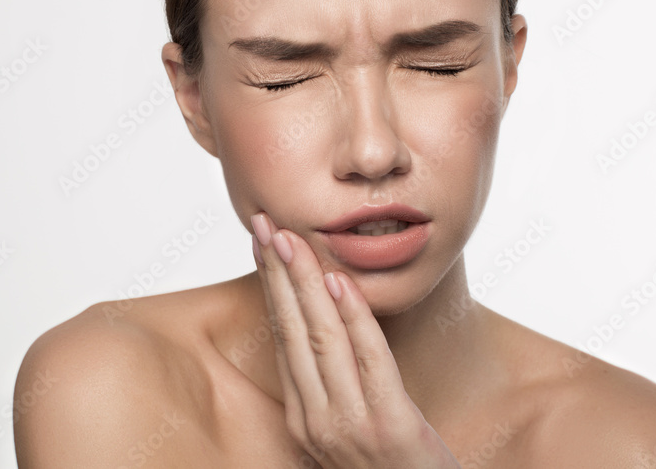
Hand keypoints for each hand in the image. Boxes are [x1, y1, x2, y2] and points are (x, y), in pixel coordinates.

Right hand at [250, 211, 459, 467]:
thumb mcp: (352, 432)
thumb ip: (335, 388)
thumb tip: (329, 325)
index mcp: (304, 418)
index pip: (282, 338)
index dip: (271, 286)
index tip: (264, 243)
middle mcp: (317, 421)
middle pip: (292, 331)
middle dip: (277, 272)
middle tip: (264, 223)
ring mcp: (350, 426)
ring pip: (320, 338)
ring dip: (303, 282)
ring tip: (291, 238)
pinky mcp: (390, 429)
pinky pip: (369, 360)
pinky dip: (353, 318)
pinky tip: (337, 283)